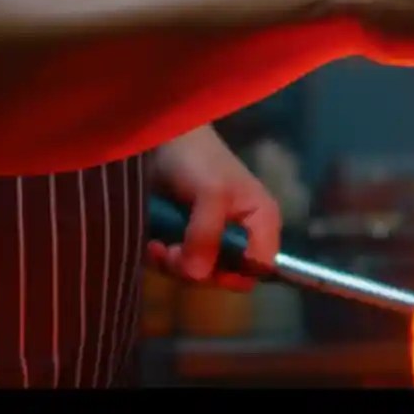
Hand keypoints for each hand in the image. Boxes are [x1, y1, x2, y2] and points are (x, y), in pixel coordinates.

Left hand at [146, 125, 279, 290]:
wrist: (159, 137)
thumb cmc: (197, 158)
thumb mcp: (210, 193)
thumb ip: (207, 234)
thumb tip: (198, 276)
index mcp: (261, 223)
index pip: (261, 266)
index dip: (237, 274)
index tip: (208, 268)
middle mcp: (242, 236)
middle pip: (227, 276)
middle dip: (198, 270)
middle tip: (173, 253)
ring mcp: (212, 239)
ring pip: (199, 274)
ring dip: (175, 266)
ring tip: (157, 246)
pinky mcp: (185, 239)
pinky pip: (178, 265)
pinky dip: (163, 260)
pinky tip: (152, 244)